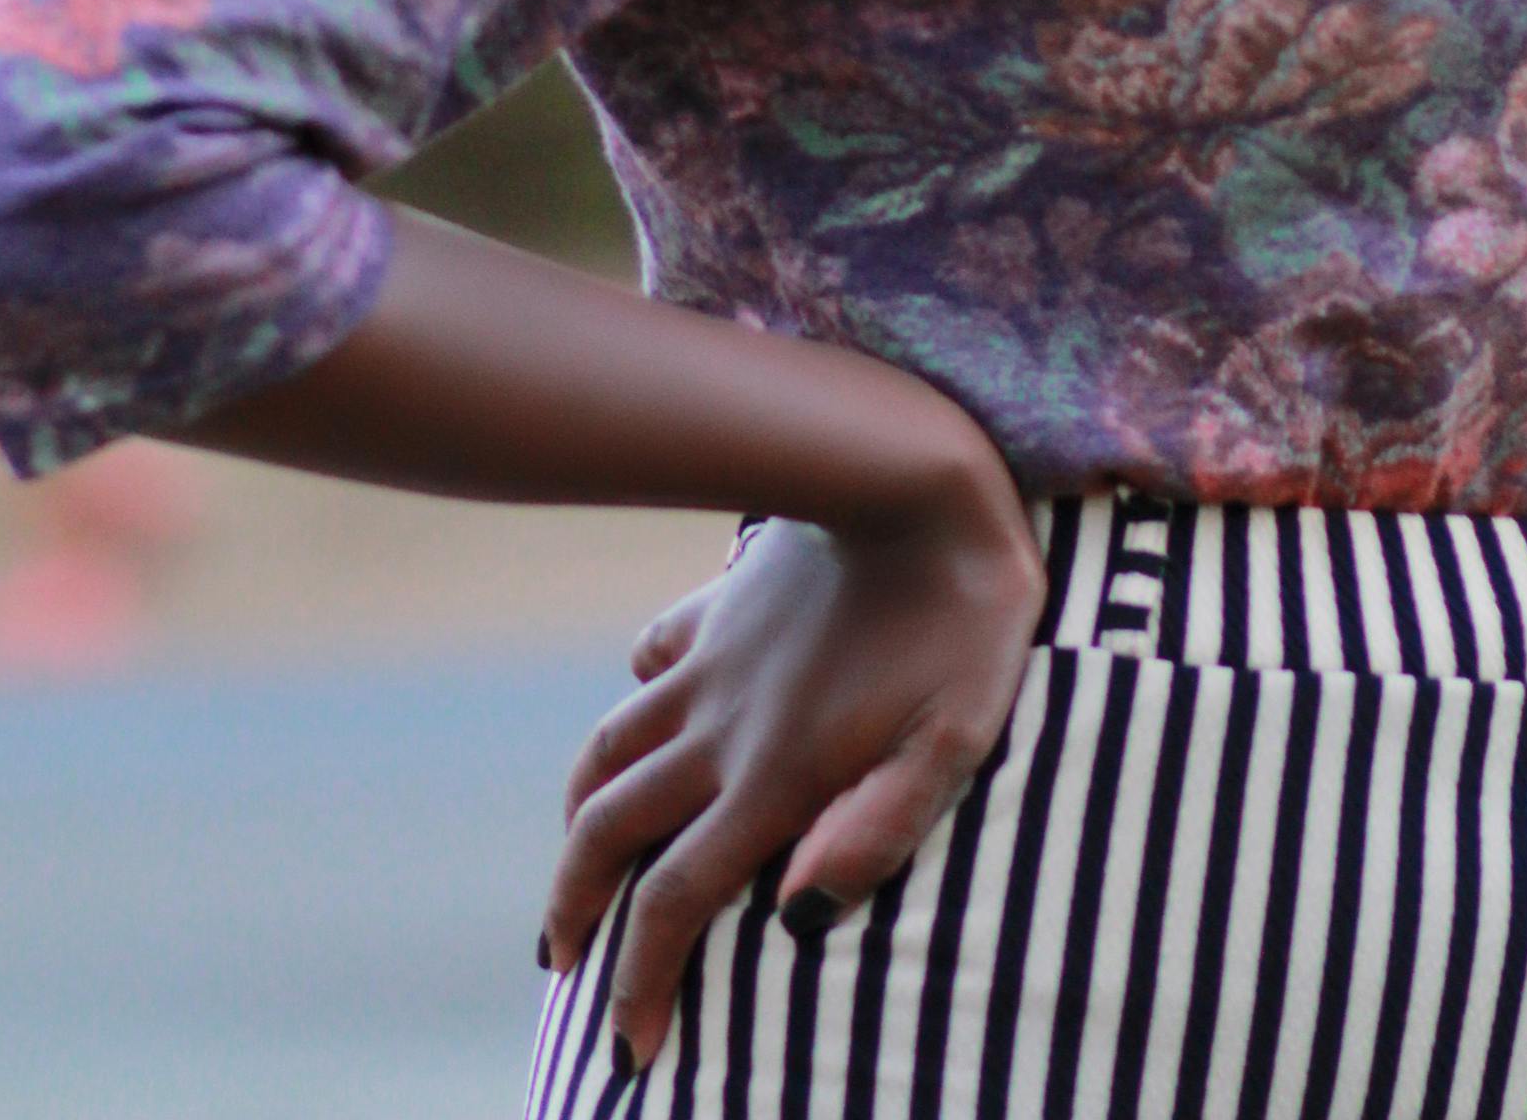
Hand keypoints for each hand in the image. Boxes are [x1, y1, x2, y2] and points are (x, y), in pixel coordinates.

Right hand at [541, 474, 1043, 1071]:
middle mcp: (719, 727)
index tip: (630, 1048)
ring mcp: (711, 661)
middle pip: (610, 834)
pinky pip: (649, 654)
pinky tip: (640, 709)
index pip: (678, 900)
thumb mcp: (955, 737)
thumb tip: (799, 915)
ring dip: (578, 815)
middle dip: (575, 912)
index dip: (642, 981)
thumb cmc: (964, 615)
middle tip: (562, 966)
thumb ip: (879, 830)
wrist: (918, 480)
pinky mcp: (721, 602)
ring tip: (573, 861)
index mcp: (772, 774)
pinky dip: (632, 697)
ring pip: (608, 749)